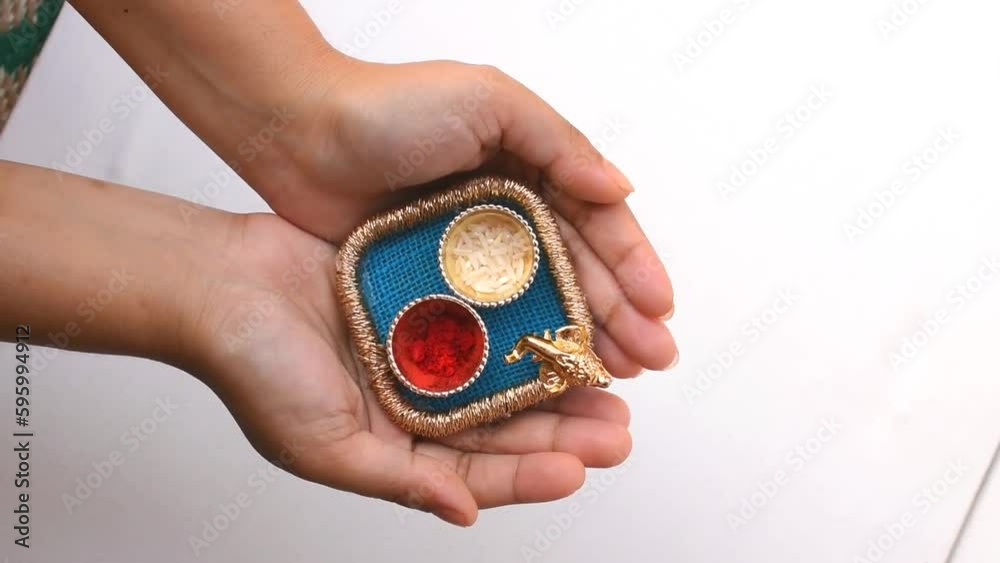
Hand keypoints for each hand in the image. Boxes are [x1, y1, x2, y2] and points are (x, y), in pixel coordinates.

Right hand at [190, 212, 634, 524]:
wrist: (218, 282)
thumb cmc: (253, 369)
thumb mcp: (322, 446)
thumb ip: (398, 481)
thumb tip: (464, 513)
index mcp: (395, 443)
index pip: (477, 469)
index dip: (529, 474)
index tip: (579, 470)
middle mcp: (416, 397)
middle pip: (504, 421)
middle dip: (563, 428)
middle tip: (618, 429)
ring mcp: (423, 343)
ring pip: (505, 367)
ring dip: (555, 375)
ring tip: (610, 382)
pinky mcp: (423, 292)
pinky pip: (483, 309)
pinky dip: (520, 316)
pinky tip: (560, 319)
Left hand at [246, 57, 677, 376]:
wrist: (299, 133)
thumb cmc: (390, 106)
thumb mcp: (487, 100)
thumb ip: (558, 142)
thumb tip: (620, 191)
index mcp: (532, 169)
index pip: (598, 225)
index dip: (633, 267)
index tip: (659, 312)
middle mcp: (510, 216)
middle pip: (579, 273)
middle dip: (620, 316)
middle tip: (650, 362)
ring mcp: (472, 256)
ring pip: (541, 306)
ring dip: (581, 341)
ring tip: (616, 381)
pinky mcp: (434, 286)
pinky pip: (488, 325)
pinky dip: (519, 350)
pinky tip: (544, 378)